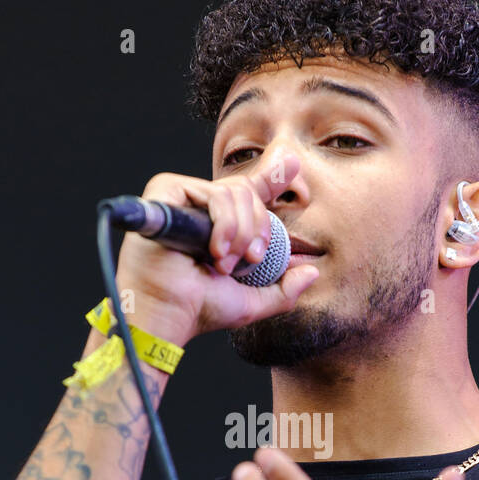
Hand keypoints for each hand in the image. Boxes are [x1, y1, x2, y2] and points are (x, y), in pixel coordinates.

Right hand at [115, 151, 319, 341]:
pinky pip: (215, 195)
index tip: (293, 165)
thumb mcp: (253, 301)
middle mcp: (200, 206)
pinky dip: (224, 225)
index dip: (272, 179)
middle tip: (247, 260)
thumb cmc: (200, 310)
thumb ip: (284, 290)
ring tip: (223, 262)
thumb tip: (312, 273)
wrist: (169, 314)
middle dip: (257, 229)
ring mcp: (182, 195)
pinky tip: (214, 251)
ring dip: (240, 232)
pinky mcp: (166, 190)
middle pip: (247, 192)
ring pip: (235, 193)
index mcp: (217, 224)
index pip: (249, 193)